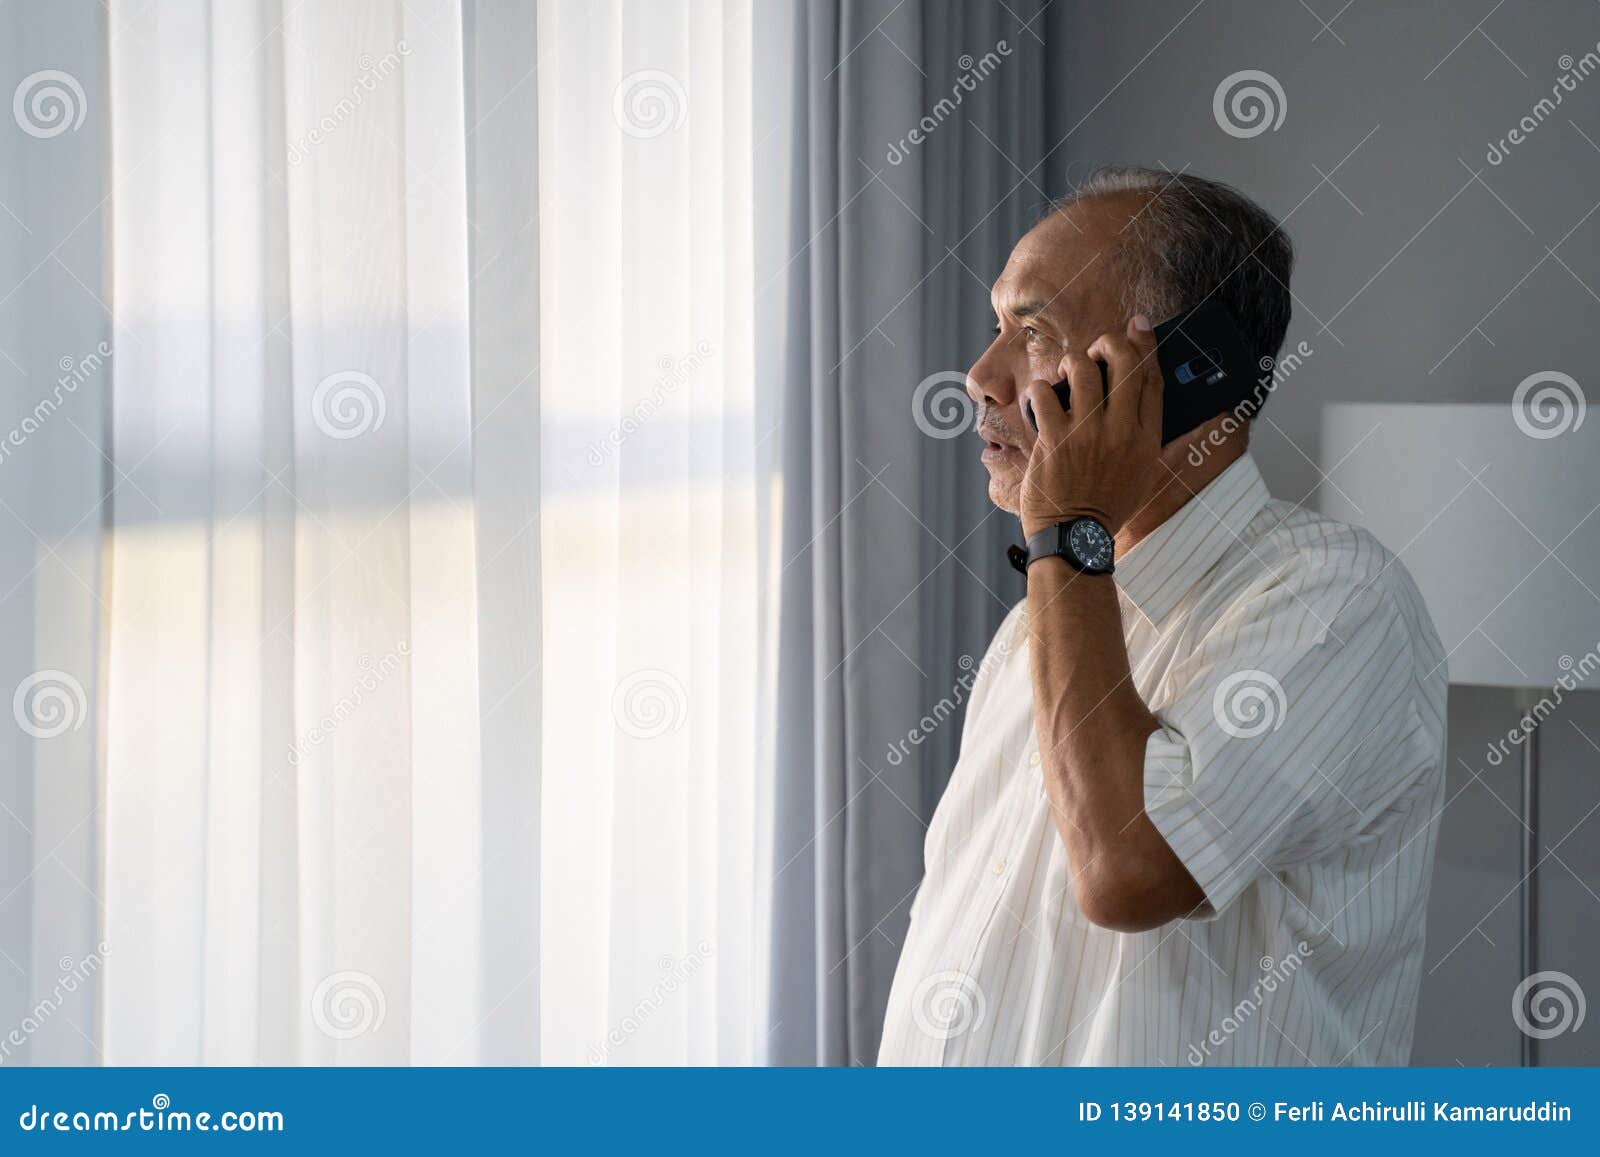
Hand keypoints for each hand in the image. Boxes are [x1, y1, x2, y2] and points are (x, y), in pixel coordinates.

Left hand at [1019, 314, 1162, 538]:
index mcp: (1146, 438)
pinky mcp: (1053, 440)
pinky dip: (1042, 389)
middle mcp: (1120, 431)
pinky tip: (1043, 397)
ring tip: (1067, 371)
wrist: (1074, 536)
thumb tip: (1189, 421)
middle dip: (1109, 342)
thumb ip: (1164, 443)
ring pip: (1081, 369)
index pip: (1153, 377)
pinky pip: (1045, 394)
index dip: (1145, 344)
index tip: (1137, 325)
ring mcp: (1086, 434)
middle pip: (1122, 362)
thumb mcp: (1148, 475)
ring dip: (1072, 361)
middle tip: (1097, 348)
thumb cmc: (1108, 506)